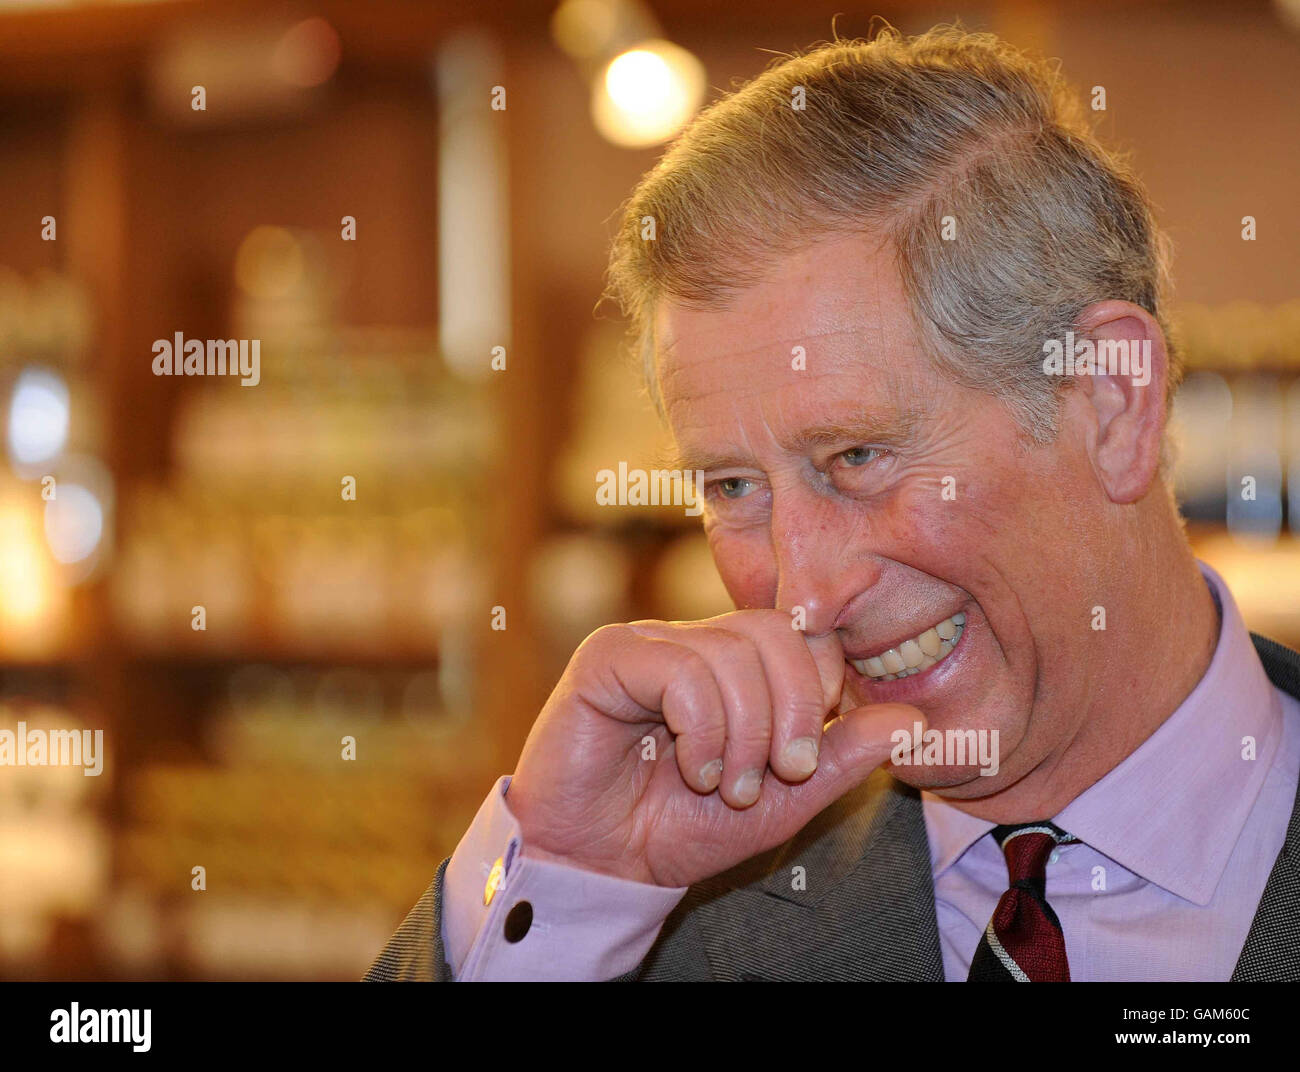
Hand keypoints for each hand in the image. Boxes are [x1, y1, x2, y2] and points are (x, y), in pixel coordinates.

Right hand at [507, 610, 923, 887]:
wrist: (602, 865)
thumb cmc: (681, 828)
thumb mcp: (783, 800)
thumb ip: (841, 757)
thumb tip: (913, 720)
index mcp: (733, 664)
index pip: (799, 634)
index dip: (816, 689)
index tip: (804, 758)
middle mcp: (691, 641)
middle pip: (773, 633)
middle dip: (792, 712)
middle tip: (779, 774)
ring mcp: (649, 643)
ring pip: (730, 653)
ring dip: (743, 735)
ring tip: (724, 785)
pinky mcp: (609, 658)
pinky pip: (681, 669)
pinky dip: (703, 729)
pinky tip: (691, 768)